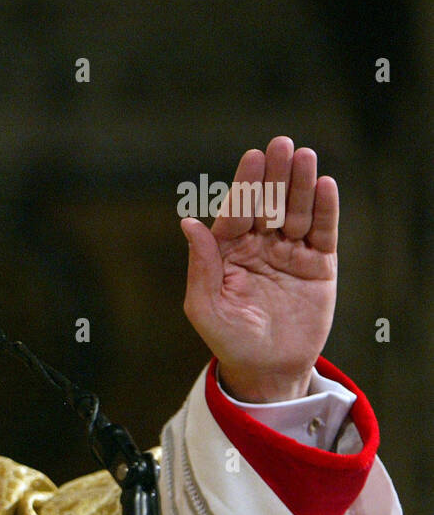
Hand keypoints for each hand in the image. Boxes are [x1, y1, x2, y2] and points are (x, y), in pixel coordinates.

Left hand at [181, 136, 337, 402]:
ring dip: (300, 185)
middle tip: (281, 145)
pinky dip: (325, 210)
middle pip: (267, 204)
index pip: (237, 212)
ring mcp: (289, 254)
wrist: (267, 369)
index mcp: (227, 252)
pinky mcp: (318, 266)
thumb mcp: (205, 307)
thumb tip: (188, 223)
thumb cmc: (229, 340)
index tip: (253, 157)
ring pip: (296, 212)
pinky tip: (325, 185)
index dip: (245, 186)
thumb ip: (200, 265)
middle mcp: (258, 247)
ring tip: (305, 157)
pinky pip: (323, 233)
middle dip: (274, 175)